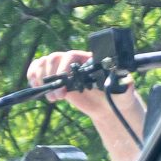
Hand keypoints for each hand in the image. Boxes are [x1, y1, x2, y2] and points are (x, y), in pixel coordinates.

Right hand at [25, 49, 144, 146]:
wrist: (109, 105)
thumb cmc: (118, 96)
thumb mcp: (124, 90)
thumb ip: (125, 84)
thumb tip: (127, 81)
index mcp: (89, 59)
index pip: (70, 55)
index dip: (64, 68)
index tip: (65, 83)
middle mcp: (74, 61)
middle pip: (54, 58)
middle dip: (52, 76)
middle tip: (59, 95)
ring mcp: (64, 69)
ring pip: (45, 63)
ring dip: (42, 77)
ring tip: (51, 96)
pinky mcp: (57, 78)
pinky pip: (39, 69)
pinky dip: (33, 74)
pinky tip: (35, 85)